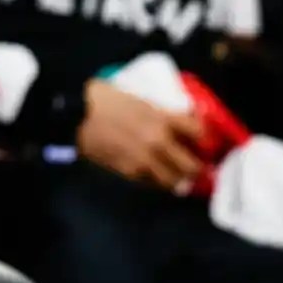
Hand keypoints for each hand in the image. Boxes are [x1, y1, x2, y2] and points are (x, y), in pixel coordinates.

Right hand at [76, 79, 203, 193]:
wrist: (77, 113)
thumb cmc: (105, 98)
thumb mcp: (140, 99)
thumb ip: (160, 112)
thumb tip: (180, 118)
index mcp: (163, 119)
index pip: (199, 132)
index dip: (205, 139)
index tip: (203, 142)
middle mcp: (159, 142)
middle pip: (192, 165)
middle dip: (197, 168)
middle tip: (196, 165)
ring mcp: (145, 160)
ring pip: (174, 181)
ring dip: (178, 179)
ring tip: (176, 175)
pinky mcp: (129, 172)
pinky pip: (152, 183)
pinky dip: (156, 181)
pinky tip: (153, 174)